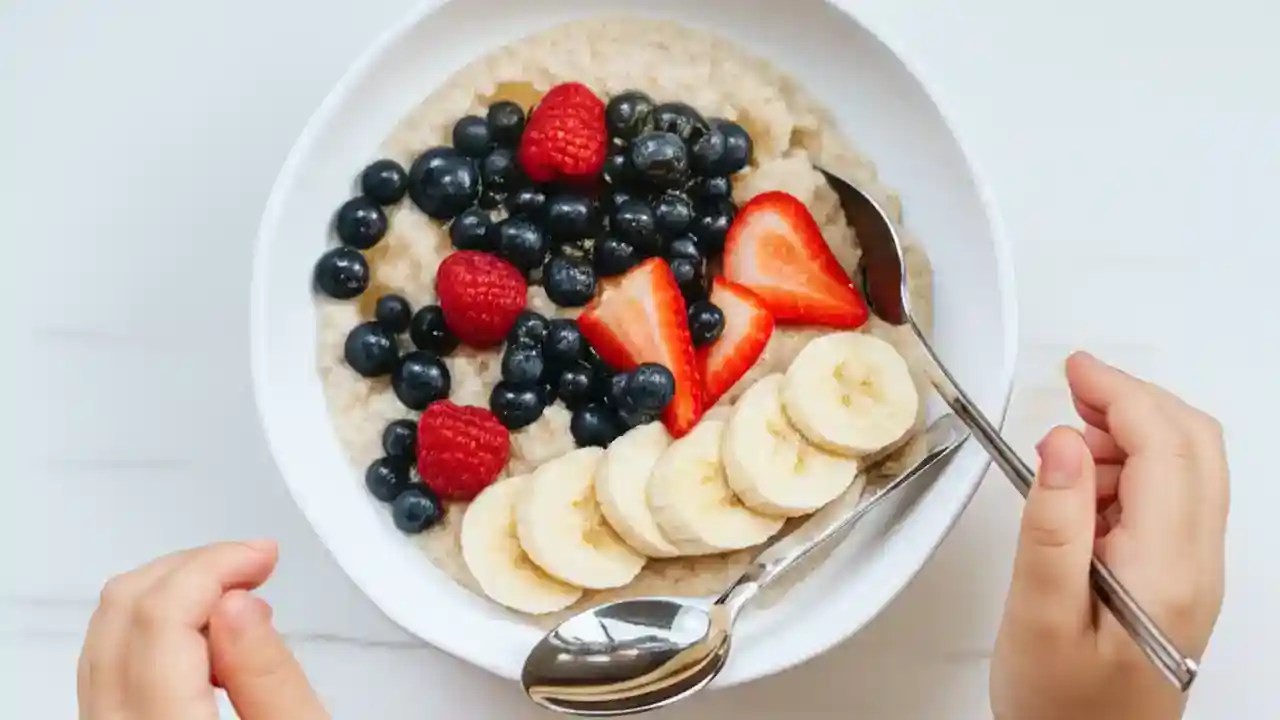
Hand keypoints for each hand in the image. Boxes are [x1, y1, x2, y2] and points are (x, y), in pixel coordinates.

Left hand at [78, 540, 328, 719]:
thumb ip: (269, 677)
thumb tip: (238, 602)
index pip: (160, 617)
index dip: (213, 567)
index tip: (262, 557)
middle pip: (121, 609)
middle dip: (192, 568)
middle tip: (253, 566)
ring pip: (106, 627)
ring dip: (172, 592)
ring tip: (237, 596)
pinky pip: (108, 658)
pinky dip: (155, 627)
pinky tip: (208, 635)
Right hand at [991, 352, 1228, 719]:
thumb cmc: (1060, 706)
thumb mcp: (1037, 613)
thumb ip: (1051, 524)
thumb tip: (1063, 443)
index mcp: (1164, 568)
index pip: (1165, 446)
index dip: (1122, 393)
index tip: (1076, 371)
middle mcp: (1196, 565)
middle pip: (1196, 444)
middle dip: (1136, 400)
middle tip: (1075, 388)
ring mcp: (1194, 572)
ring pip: (1188, 467)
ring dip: (1131, 437)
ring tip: (1062, 456)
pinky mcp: (1178, 580)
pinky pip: (1170, 501)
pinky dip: (1129, 472)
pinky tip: (1078, 494)